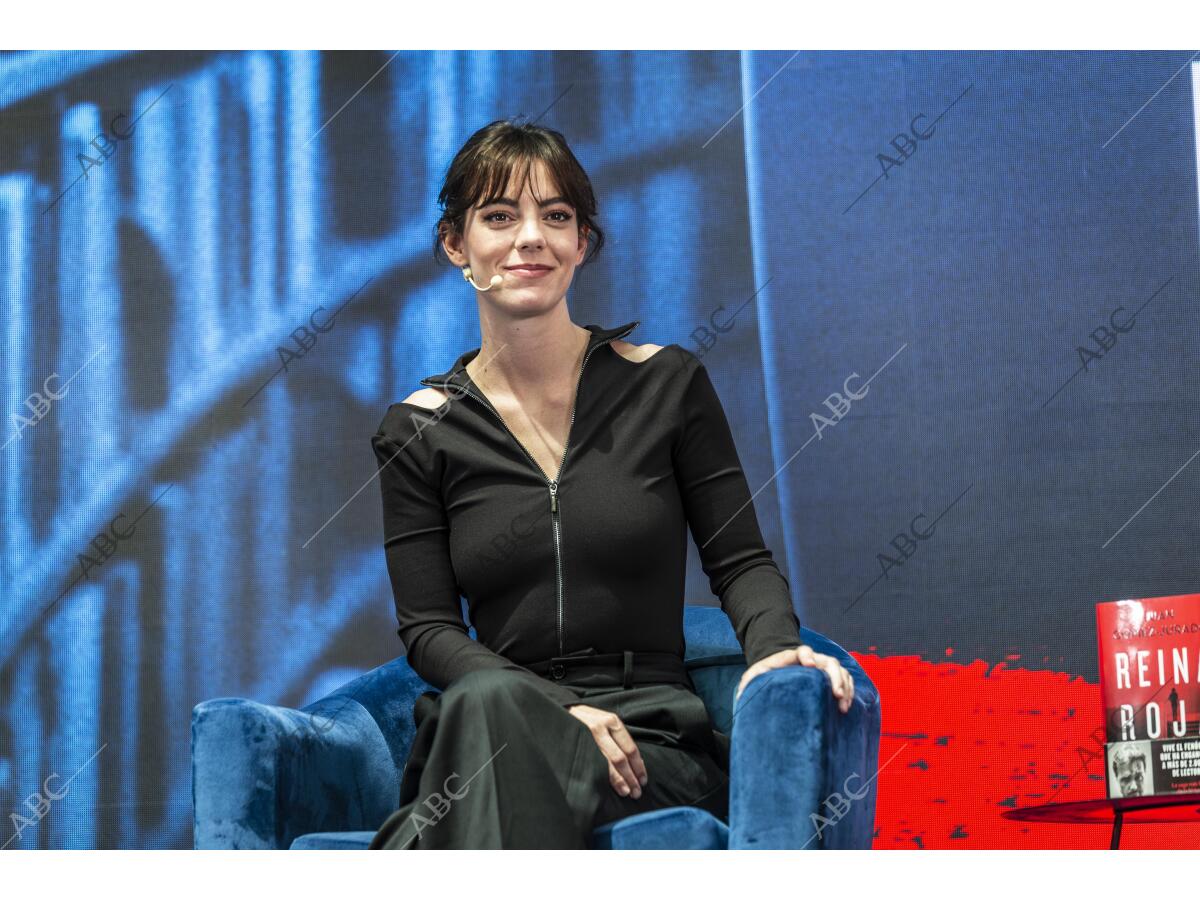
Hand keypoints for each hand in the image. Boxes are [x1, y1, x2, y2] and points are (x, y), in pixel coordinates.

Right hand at [566, 704, 647, 798]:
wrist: (559, 711)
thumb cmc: (585, 719)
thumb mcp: (604, 721)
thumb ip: (617, 738)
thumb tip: (637, 763)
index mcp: (611, 721)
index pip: (630, 748)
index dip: (638, 767)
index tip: (643, 780)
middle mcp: (601, 727)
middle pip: (621, 758)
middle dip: (630, 777)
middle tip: (636, 792)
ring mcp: (587, 736)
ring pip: (607, 763)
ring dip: (618, 780)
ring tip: (625, 792)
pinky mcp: (576, 743)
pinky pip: (591, 763)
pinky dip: (601, 776)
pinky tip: (605, 785)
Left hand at [735, 645, 854, 713]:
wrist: (779, 671)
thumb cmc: (767, 674)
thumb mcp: (756, 676)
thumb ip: (748, 683)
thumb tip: (740, 696)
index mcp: (793, 656)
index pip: (804, 651)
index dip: (808, 655)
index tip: (810, 665)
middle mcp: (813, 660)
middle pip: (829, 662)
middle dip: (835, 677)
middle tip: (837, 694)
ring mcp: (823, 668)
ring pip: (841, 671)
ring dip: (846, 686)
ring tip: (843, 705)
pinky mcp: (830, 679)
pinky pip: (845, 681)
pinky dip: (849, 691)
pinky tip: (845, 707)